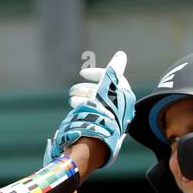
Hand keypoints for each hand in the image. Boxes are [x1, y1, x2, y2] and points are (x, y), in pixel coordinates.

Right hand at [46, 51, 135, 168]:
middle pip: (99, 92)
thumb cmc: (105, 111)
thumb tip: (121, 54)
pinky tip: (75, 112)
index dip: (95, 73)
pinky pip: (91, 114)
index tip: (82, 73)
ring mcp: (109, 117)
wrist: (101, 138)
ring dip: (81, 99)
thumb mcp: (108, 86)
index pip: (109, 79)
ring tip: (72, 102)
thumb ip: (114, 70)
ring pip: (94, 103)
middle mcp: (116, 106)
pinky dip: (83, 110)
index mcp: (121, 96)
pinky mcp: (101, 128)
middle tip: (72, 93)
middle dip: (84, 89)